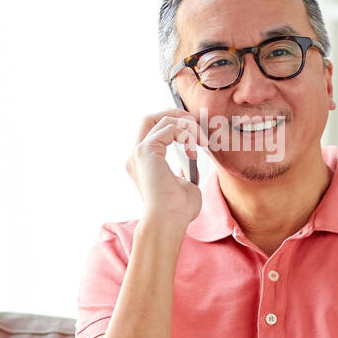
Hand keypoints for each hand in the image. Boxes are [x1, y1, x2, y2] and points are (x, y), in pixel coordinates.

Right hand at [126, 110, 205, 226]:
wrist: (168, 222)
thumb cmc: (177, 211)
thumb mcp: (184, 185)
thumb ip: (184, 172)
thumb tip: (191, 161)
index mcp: (141, 163)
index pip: (152, 131)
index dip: (175, 127)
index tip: (196, 140)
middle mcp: (135, 155)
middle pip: (150, 118)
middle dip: (175, 115)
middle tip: (196, 124)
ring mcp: (139, 152)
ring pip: (163, 120)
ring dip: (188, 126)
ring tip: (202, 141)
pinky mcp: (146, 151)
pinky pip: (169, 128)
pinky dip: (186, 133)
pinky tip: (195, 148)